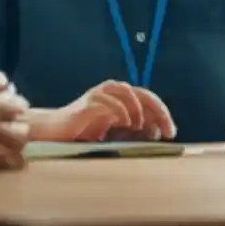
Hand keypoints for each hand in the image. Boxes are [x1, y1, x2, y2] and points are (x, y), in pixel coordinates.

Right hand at [27, 80, 175, 141]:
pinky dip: (122, 111)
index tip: (171, 132)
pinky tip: (127, 123)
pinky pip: (109, 101)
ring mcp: (99, 95)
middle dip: (159, 112)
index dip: (162, 114)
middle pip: (143, 94)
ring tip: (141, 127)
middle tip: (168, 130)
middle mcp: (111, 92)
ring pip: (128, 92)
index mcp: (119, 98)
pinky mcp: (87, 104)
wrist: (53, 133)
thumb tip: (156, 131)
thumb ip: (132, 130)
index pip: (148, 99)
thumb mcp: (112, 133)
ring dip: (139, 110)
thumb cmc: (81, 133)